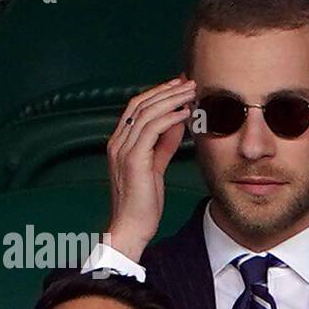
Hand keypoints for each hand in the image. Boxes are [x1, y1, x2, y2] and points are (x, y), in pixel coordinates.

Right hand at [105, 77, 195, 259]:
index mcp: (120, 142)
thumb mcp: (156, 167)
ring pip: (146, 112)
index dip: (159, 93)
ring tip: (191, 92)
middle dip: (166, 90)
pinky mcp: (133, 160)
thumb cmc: (143, 203)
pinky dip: (169, 118)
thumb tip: (178, 123)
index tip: (179, 86)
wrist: (131, 227)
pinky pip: (151, 129)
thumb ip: (164, 145)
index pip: (137, 107)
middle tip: (188, 82)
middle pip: (141, 104)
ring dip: (171, 99)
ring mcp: (122, 149)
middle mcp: (118, 142)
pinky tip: (185, 113)